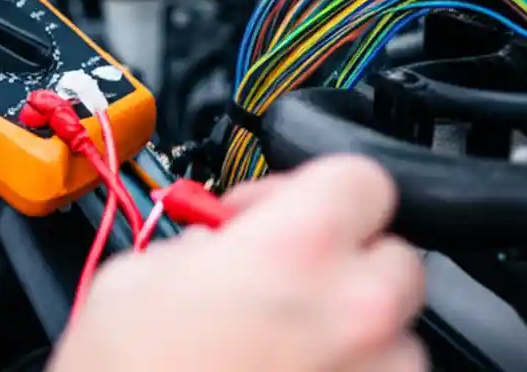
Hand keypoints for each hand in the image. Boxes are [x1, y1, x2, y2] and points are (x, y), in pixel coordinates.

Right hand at [51, 156, 426, 371]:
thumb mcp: (134, 279)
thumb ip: (203, 244)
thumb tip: (221, 248)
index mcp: (296, 249)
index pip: (361, 179)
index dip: (315, 190)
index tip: (280, 212)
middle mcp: (355, 313)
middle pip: (390, 255)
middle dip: (337, 262)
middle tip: (276, 282)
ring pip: (393, 331)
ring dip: (347, 330)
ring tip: (278, 347)